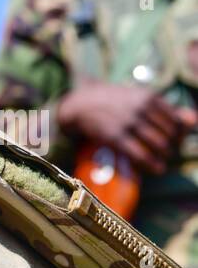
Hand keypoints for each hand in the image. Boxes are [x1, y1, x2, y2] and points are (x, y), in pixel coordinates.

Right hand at [56, 80, 197, 174]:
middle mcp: (142, 109)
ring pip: (159, 144)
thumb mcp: (139, 97)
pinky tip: (158, 169)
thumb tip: (193, 120)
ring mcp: (129, 123)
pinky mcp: (116, 137)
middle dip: (173, 146)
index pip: (176, 119)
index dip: (180, 133)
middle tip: (169, 152)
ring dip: (165, 155)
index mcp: (149, 97)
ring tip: (163, 160)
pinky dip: (152, 164)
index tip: (176, 140)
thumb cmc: (113, 101)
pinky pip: (140, 154)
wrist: (81, 103)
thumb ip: (166, 109)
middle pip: (170, 133)